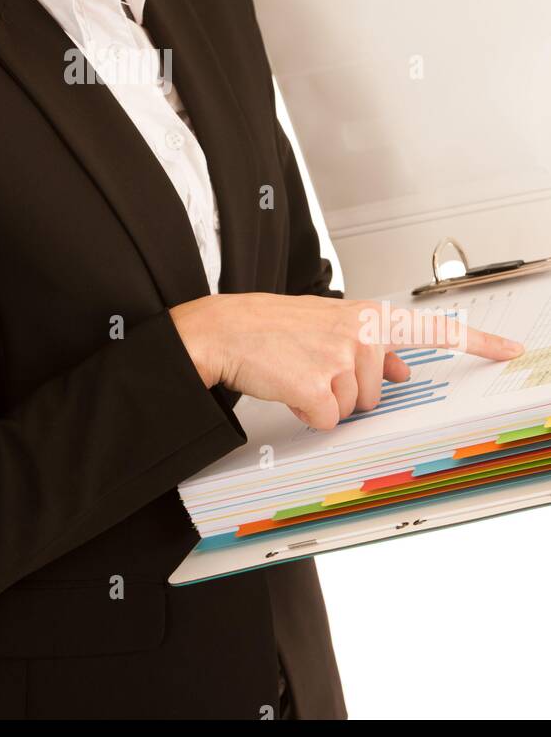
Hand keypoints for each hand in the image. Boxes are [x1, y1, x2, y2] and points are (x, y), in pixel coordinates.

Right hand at [170, 292, 524, 430]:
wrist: (225, 330)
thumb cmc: (272, 327)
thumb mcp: (329, 325)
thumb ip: (372, 346)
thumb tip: (403, 371)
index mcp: (370, 315)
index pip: (435, 328)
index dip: (478, 342)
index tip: (511, 351)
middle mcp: (364, 332)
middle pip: (379, 395)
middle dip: (346, 392)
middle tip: (311, 367)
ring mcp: (344, 358)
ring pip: (354, 411)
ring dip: (325, 402)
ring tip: (297, 372)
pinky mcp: (319, 385)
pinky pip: (328, 421)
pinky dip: (306, 413)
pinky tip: (288, 387)